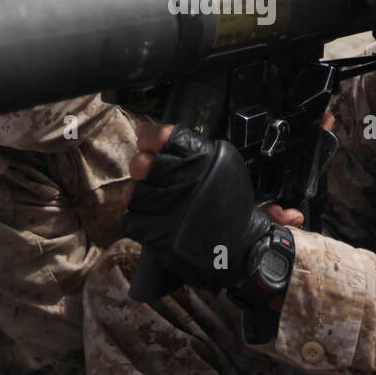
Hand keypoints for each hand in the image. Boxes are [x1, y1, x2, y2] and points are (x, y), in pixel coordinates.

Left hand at [122, 124, 269, 290]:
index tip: (147, 144)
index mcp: (204, 160)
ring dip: (137, 194)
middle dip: (141, 168)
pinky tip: (150, 216)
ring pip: (134, 193)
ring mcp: (176, 210)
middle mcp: (190, 182)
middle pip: (143, 165)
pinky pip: (132, 220)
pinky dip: (137, 218)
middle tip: (148, 174)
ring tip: (149, 197)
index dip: (149, 139)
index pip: (163, 137)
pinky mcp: (165, 236)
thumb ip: (182, 145)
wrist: (243, 243)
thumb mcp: (219, 162)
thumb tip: (142, 130)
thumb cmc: (229, 202)